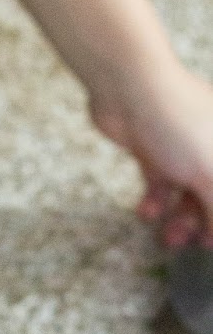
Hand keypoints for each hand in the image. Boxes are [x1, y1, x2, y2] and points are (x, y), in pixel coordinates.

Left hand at [89, 60, 212, 248]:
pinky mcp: (155, 148)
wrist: (129, 89)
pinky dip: (156, 200)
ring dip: (179, 218)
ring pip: (188, 191)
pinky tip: (147, 213)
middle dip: (204, 222)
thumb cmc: (180, 124)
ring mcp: (185, 147)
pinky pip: (161, 182)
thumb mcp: (211, 175)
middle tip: (192, 244)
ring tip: (167, 237)